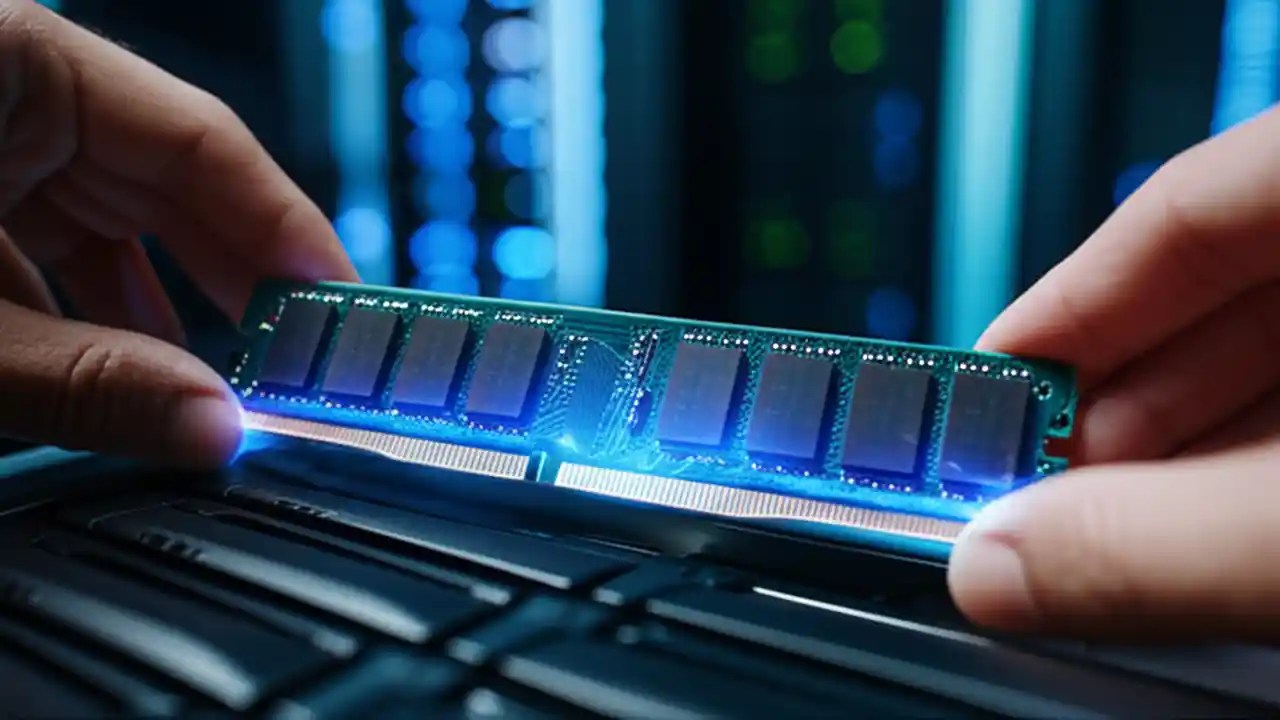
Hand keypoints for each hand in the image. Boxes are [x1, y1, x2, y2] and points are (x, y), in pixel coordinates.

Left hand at [0, 1, 356, 466]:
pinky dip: (87, 309)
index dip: (288, 232)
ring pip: (108, 219)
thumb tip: (213, 429)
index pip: (203, 139)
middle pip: (168, 184)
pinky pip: (48, 239)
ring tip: (220, 388)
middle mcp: (9, 85)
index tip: (348, 311)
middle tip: (304, 368)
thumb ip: (86, 378)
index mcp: (15, 57)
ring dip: (162, 310)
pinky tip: (126, 370)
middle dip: (235, 286)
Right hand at [947, 104, 1279, 640]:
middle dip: (1111, 409)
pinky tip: (1215, 538)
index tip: (974, 386)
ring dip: (1183, 455)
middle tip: (1029, 492)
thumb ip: (1159, 543)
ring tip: (1110, 531)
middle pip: (1222, 293)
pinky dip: (1261, 474)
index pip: (1184, 206)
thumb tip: (996, 561)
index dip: (1063, 305)